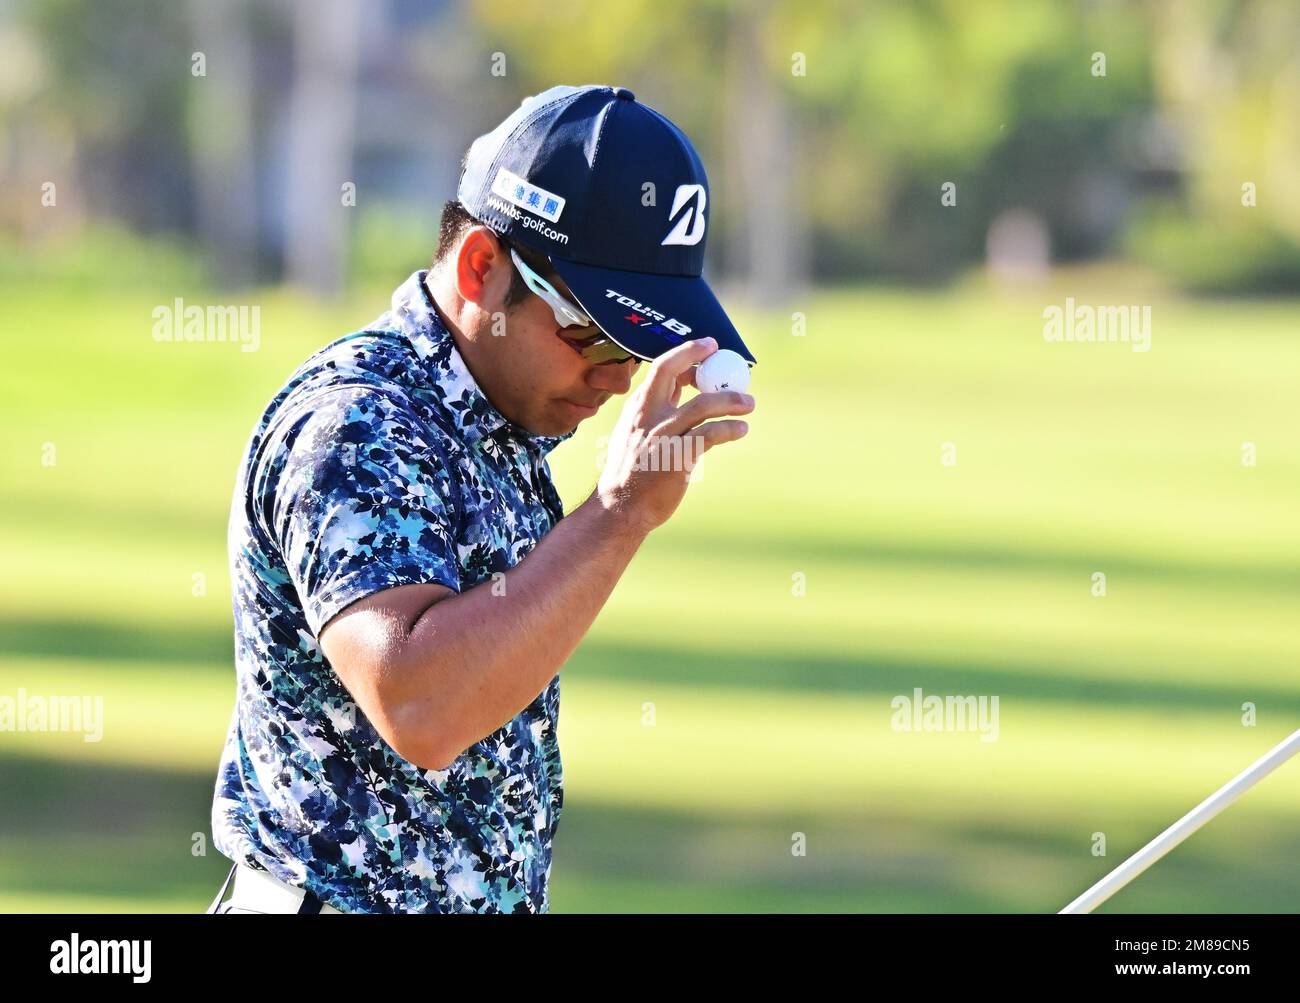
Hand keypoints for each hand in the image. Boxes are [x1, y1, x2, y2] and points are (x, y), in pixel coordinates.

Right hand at [595, 337, 754, 534]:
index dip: (686, 354)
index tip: (706, 349)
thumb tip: (679, 384)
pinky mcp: (678, 457)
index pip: (661, 368)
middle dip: (698, 356)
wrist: (621, 508)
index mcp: (637, 408)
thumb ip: (655, 408)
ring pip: (703, 405)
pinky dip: (730, 429)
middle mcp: (648, 416)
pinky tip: (740, 430)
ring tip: (749, 404)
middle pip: (672, 372)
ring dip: (731, 401)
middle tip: (725, 356)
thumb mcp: (634, 432)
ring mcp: (662, 435)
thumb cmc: (631, 472)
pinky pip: (711, 435)